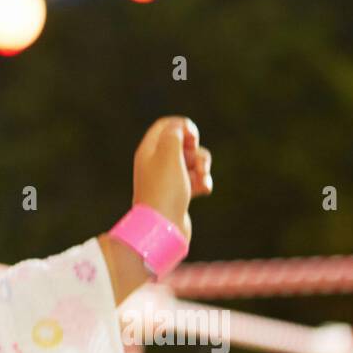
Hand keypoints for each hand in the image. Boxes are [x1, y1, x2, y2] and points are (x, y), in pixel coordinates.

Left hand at [131, 115, 211, 242]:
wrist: (163, 227)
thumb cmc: (164, 188)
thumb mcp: (168, 154)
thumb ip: (175, 134)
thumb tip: (180, 127)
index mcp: (149, 150)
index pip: (165, 126)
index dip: (182, 126)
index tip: (193, 137)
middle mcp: (156, 163)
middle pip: (182, 143)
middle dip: (197, 150)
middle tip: (198, 161)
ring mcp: (168, 179)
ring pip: (192, 162)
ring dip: (203, 167)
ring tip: (202, 178)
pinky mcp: (178, 194)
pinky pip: (195, 180)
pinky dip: (202, 182)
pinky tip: (204, 189)